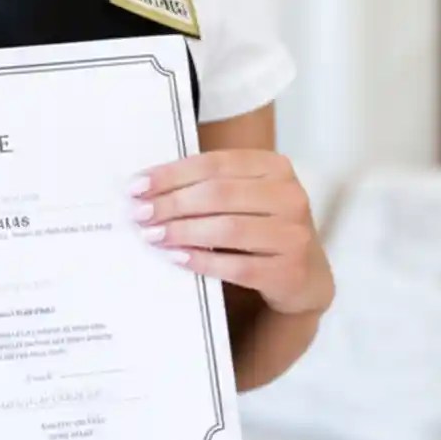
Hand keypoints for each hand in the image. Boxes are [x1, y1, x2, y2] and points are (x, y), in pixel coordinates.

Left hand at [131, 150, 333, 315]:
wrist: (304, 276)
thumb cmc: (262, 226)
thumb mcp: (246, 196)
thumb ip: (208, 186)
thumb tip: (146, 189)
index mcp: (275, 167)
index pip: (214, 164)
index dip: (171, 174)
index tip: (137, 186)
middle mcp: (290, 196)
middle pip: (218, 195)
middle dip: (171, 204)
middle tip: (139, 214)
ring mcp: (294, 235)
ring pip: (227, 229)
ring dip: (182, 232)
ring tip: (152, 235)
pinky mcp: (290, 271)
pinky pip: (237, 266)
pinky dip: (202, 261)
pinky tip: (177, 257)